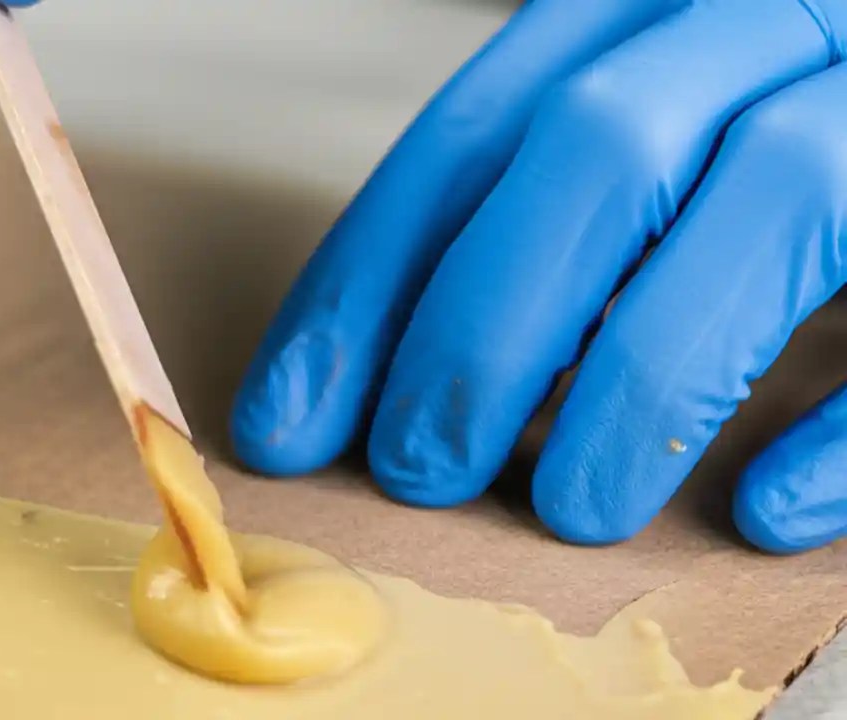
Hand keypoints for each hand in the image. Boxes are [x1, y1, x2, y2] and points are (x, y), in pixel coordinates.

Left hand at [232, 0, 846, 553]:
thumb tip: (429, 362)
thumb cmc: (786, 124)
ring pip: (770, 199)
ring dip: (645, 377)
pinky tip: (763, 505)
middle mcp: (774, 16)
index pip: (473, 133)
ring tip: (569, 508)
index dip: (369, 279)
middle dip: (483, 324)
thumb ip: (556, 215)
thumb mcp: (655, 133)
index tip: (295, 408)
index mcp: (654, 11)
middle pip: (597, 151)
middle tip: (415, 469)